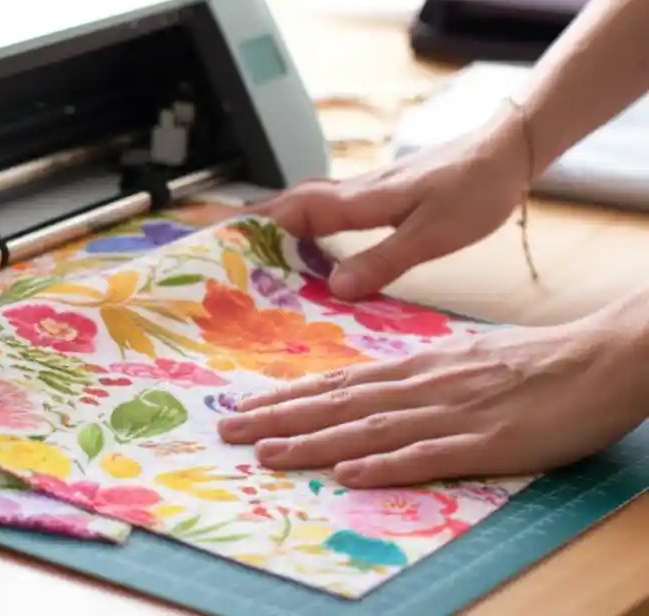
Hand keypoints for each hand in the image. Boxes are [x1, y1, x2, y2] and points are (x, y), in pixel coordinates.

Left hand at [216, 311, 648, 487]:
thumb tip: (373, 388)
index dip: (288, 398)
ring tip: (268, 454)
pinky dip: (386, 465)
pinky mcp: (488, 441)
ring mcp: (453, 413)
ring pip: (369, 429)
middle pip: (339, 404)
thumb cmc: (535, 360)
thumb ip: (417, 376)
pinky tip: (350, 474)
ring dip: (313, 442)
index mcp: (418, 367)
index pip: (338, 383)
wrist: (601, 357)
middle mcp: (423, 386)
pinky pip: (429, 455)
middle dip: (279, 419)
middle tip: (228, 432)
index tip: (245, 408)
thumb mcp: (462, 359)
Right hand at [250, 119, 530, 300]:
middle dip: (255, 223)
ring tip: (256, 250)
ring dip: (278, 222)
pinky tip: (313, 242)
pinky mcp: (380, 193)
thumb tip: (334, 288)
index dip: (252, 225)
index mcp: (358, 201)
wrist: (508, 151)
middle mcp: (353, 191)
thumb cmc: (474, 191)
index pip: (291, 211)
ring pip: (307, 203)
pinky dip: (306, 223)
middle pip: (290, 204)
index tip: (217, 240)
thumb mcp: (432, 235)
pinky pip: (328, 208)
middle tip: (225, 248)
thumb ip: (383, 260)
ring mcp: (366, 190)